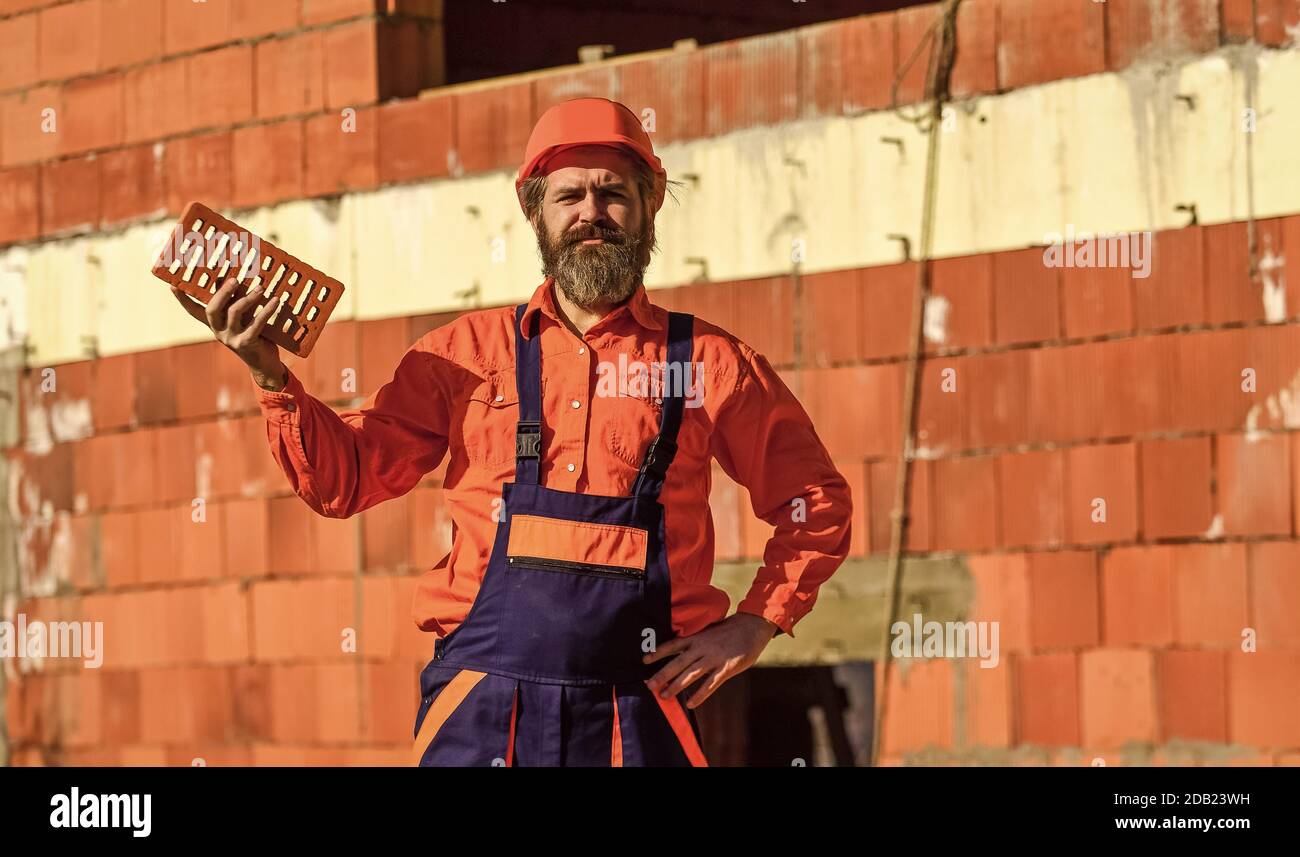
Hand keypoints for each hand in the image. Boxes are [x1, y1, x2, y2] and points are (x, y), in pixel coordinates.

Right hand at [171, 278, 286, 389]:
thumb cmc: (254, 336)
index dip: (183, 299)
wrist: (265, 365)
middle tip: (235, 279)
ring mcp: (231, 338)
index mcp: (214, 324)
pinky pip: (256, 323)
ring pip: (234, 312)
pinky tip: (275, 301)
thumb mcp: (243, 320)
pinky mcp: (246, 343)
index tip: (172, 286)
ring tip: (260, 288)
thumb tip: (241, 279)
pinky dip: (267, 310)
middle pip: (212, 309)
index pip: (194, 311)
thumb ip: (238, 304)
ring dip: (248, 298)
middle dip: (222, 292)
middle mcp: (219, 331)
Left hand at [643, 612, 778, 708]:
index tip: (644, 660)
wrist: (752, 627)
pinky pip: (711, 684)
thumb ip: (695, 641)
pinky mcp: (726, 668)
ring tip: (664, 696)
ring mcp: (714, 658)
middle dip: (662, 674)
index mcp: (697, 637)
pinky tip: (691, 704)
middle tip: (649, 685)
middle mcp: (702, 647)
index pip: (673, 645)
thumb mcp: (709, 631)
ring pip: (691, 674)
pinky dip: (700, 695)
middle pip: (678, 662)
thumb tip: (679, 650)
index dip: (658, 652)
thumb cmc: (729, 630)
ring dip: (677, 686)